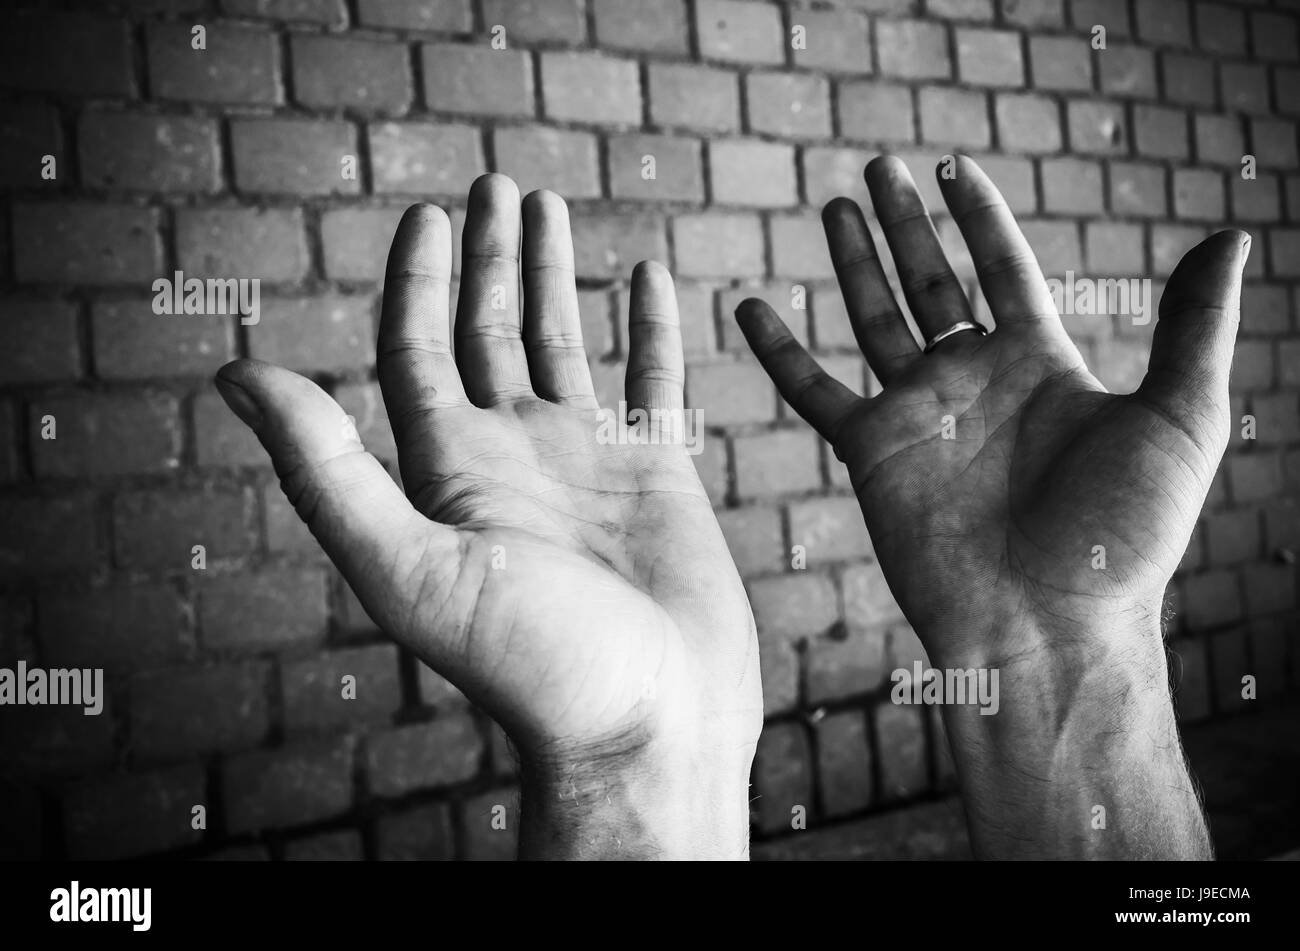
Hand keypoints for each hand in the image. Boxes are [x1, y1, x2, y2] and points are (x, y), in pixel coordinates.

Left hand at [215, 174, 760, 858]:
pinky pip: (653, 380)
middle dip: (491, 258)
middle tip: (498, 184)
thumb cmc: (535, 664)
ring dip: (556, 277)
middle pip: (490, 333)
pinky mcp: (657, 475)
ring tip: (552, 208)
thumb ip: (330, 470)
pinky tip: (645, 276)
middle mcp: (513, 457)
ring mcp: (587, 463)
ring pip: (565, 344)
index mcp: (451, 471)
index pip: (420, 350)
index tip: (432, 213)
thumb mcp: (414, 565)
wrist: (650, 727)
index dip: (419, 281)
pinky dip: (650, 327)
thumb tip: (239, 376)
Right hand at [736, 155, 1246, 857]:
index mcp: (1038, 365)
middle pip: (931, 281)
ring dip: (853, 262)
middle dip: (906, 224)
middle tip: (879, 167)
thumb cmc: (1122, 539)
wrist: (1045, 624)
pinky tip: (751, 307)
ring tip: (835, 204)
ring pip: (873, 318)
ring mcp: (918, 414)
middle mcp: (973, 381)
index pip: (1002, 268)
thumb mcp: (1177, 420)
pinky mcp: (871, 451)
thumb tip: (1230, 235)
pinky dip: (779, 351)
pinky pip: (813, 390)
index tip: (953, 169)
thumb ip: (1193, 327)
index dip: (978, 216)